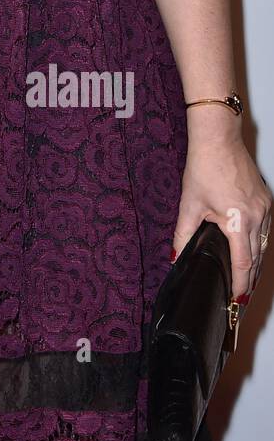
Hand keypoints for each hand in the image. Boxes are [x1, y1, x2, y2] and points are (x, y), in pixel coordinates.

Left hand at [177, 118, 271, 301]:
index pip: (243, 263)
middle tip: (241, 299)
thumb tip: (176, 258)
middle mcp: (257, 216)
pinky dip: (259, 244)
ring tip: (247, 282)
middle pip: (257, 258)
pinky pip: (265, 230)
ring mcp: (265, 208)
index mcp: (238, 220)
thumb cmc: (204, 167)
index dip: (240, 285)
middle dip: (250, 280)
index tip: (236, 300)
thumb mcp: (189, 204)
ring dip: (256, 263)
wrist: (219, 140)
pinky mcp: (266, 200)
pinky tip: (251, 252)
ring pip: (264, 245)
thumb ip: (182, 235)